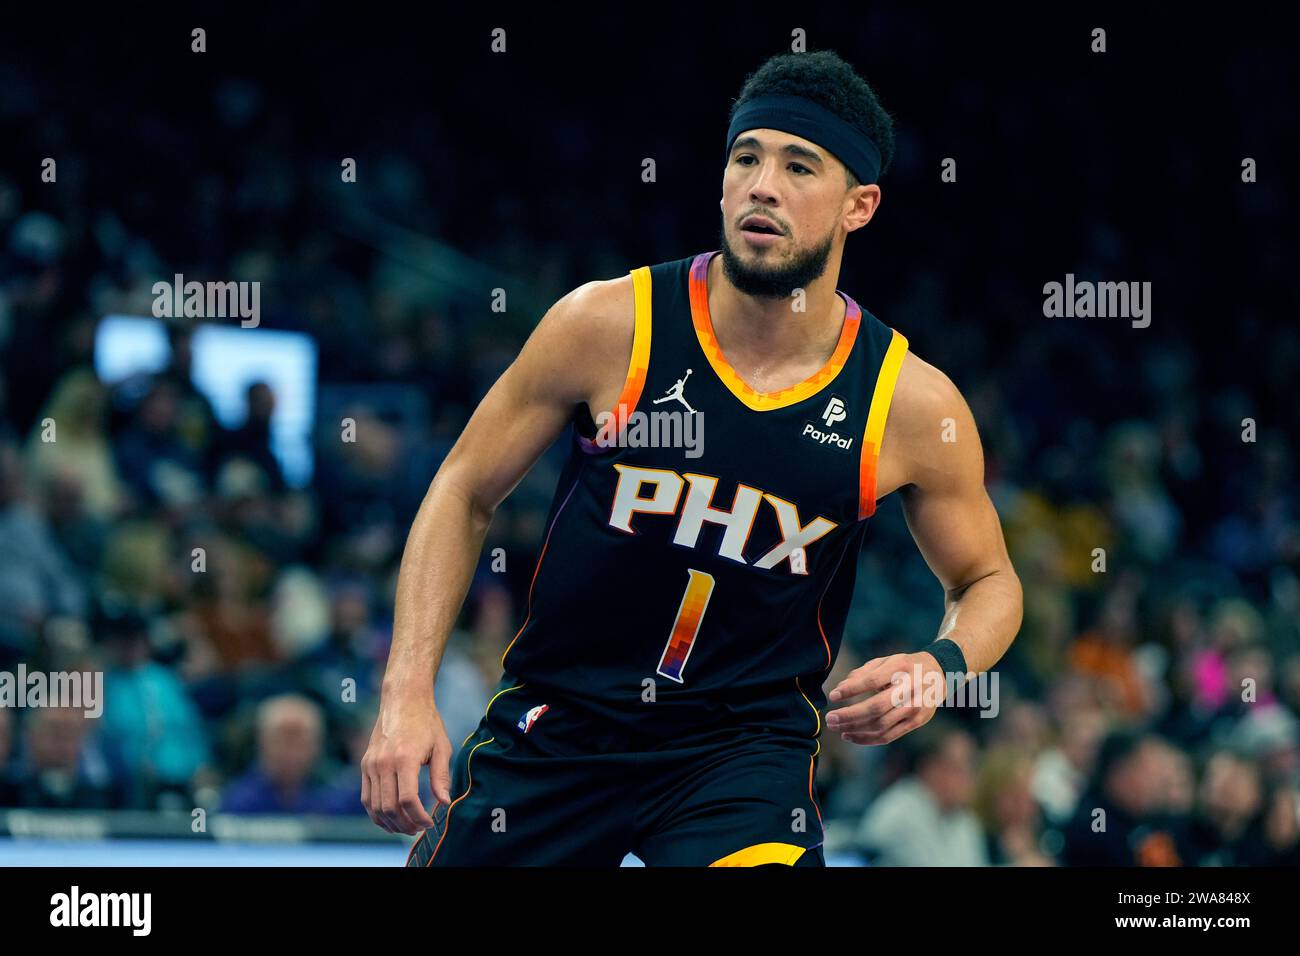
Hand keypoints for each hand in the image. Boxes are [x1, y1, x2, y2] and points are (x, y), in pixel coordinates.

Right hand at [360, 693, 451, 834]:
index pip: (408, 799)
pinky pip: (366, 797)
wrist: (403, 700)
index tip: (430, 823)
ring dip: (390, 822)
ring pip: (375, 806)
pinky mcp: (365, 764)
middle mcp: (383, 763)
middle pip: (389, 807)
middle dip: (405, 824)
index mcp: (405, 758)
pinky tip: (389, 819)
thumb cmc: (426, 722)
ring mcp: (371, 764)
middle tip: (419, 829)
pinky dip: (375, 813)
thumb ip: (441, 777)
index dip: (419, 817)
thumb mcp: (441, 747)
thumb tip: (444, 802)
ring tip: (406, 827)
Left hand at [825, 652, 944, 744]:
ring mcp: (915, 708)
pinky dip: (867, 739)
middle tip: (830, 718)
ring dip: (855, 729)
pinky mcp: (916, 722)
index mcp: (901, 668)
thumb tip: (840, 689)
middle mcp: (910, 689)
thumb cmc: (905, 667)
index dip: (852, 690)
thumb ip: (863, 673)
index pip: (873, 680)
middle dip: (849, 715)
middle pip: (876, 707)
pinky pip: (888, 736)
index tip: (833, 695)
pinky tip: (850, 736)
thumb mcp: (886, 661)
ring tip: (836, 728)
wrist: (939, 674)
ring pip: (881, 725)